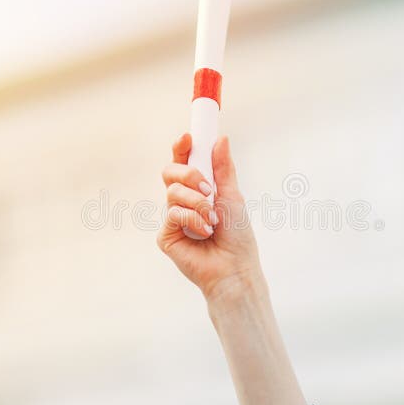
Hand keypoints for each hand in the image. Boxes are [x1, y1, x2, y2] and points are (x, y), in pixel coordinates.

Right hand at [157, 133, 264, 303]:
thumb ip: (223, 168)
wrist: (235, 267)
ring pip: (172, 192)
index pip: (183, 162)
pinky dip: (192, 219)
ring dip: (197, 203)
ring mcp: (173, 219)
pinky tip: (204, 232)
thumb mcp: (232, 195)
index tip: (188, 138)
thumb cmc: (237, 236)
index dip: (182, 147)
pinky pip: (172, 214)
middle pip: (170, 172)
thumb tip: (221, 138)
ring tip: (212, 218)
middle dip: (188, 174)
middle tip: (208, 188)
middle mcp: (183, 202)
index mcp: (198, 190)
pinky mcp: (166, 236)